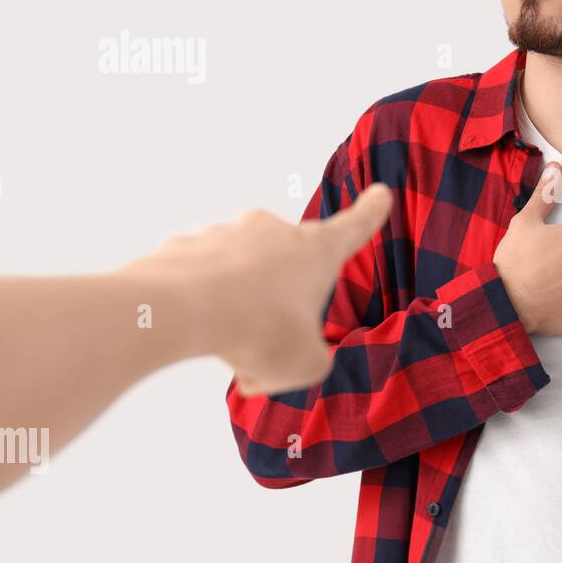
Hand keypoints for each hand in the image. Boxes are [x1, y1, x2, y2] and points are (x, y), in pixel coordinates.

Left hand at [121, 183, 392, 394]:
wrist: (181, 310)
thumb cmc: (260, 332)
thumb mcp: (306, 365)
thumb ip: (303, 363)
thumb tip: (264, 370)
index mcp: (315, 251)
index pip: (354, 227)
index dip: (371, 213)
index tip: (380, 192)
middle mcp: (271, 231)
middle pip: (286, 260)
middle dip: (279, 294)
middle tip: (269, 334)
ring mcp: (223, 234)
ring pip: (237, 274)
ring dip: (235, 304)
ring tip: (225, 343)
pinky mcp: (181, 247)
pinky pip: (197, 280)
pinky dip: (197, 305)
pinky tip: (192, 333)